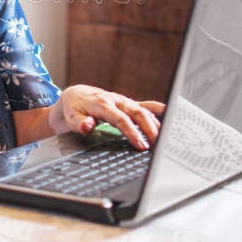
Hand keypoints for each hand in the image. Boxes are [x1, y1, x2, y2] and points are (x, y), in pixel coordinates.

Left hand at [48, 85, 165, 149]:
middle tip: (157, 146)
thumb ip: (79, 123)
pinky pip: (145, 105)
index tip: (141, 145)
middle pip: (137, 113)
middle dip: (149, 129)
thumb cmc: (73, 109)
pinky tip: (171, 115)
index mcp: (101, 104)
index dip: (132, 132)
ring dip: (155, 123)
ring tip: (165, 139)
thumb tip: (88, 125)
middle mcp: (115, 100)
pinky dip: (157, 110)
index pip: (120, 119)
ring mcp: (123, 101)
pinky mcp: (127, 103)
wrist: (75, 95)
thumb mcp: (70, 118)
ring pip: (143, 110)